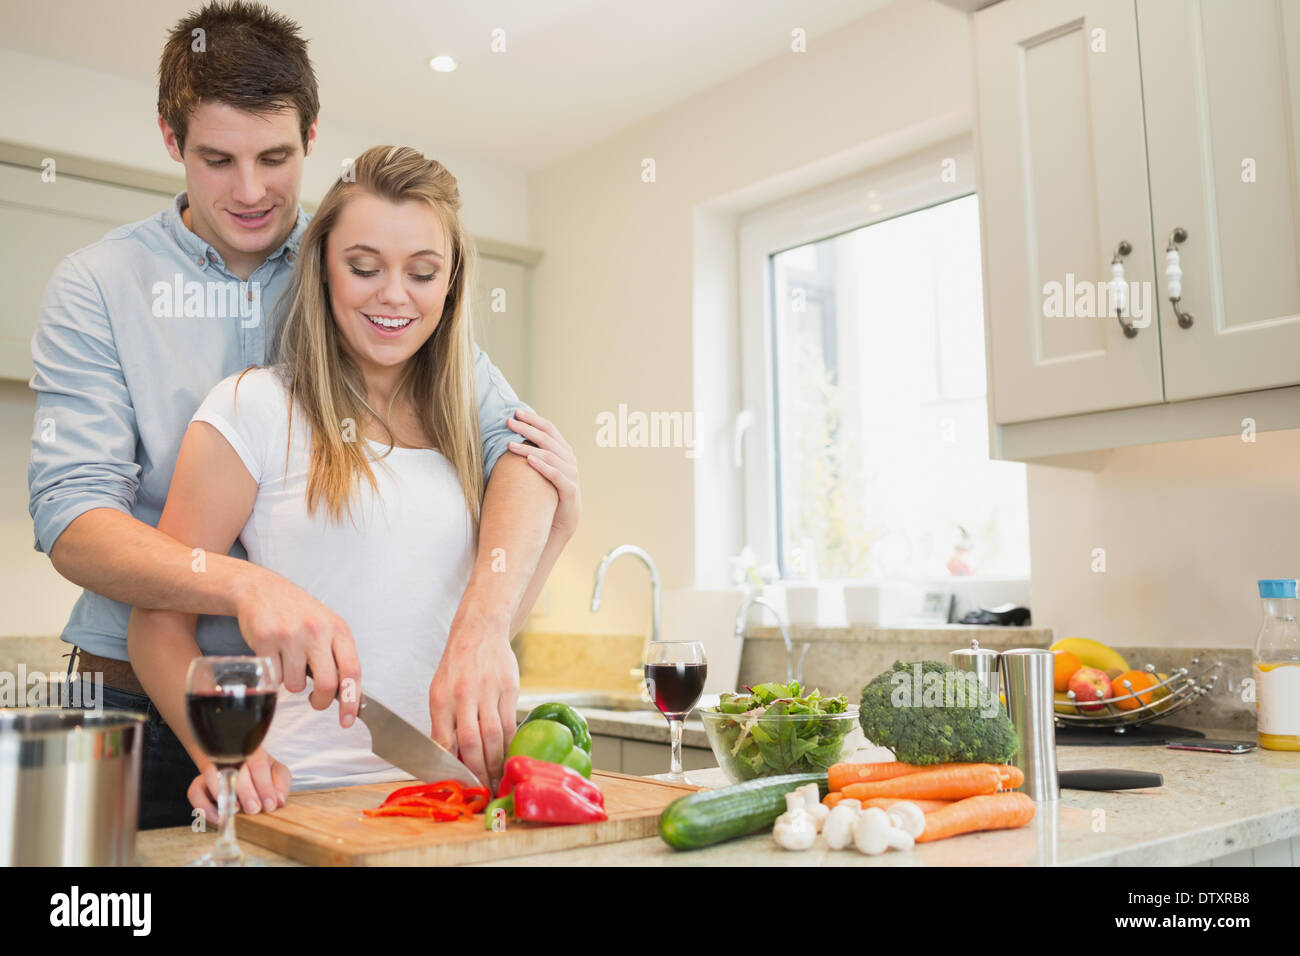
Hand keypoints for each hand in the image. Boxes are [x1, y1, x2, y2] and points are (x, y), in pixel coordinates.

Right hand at [189, 748, 290, 823]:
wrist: (238, 763)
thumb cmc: (260, 770)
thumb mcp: (276, 771)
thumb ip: (280, 782)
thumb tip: (279, 800)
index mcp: (251, 751)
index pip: (257, 764)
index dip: (264, 786)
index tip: (270, 804)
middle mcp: (229, 758)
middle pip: (234, 769)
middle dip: (245, 791)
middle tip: (254, 809)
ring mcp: (212, 770)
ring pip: (211, 776)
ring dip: (223, 794)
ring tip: (235, 810)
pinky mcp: (199, 784)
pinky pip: (194, 793)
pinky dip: (203, 806)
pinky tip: (218, 817)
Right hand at [232, 568, 361, 727]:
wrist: (261, 590)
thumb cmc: (297, 612)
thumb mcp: (326, 626)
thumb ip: (337, 655)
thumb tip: (347, 695)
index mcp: (338, 629)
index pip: (353, 671)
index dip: (352, 700)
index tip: (348, 719)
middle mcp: (317, 631)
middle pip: (327, 684)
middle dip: (320, 702)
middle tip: (315, 702)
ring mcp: (290, 635)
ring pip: (295, 685)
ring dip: (291, 683)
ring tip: (288, 662)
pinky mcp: (265, 639)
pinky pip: (272, 678)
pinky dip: (273, 675)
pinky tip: (273, 656)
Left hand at [428, 611, 518, 790]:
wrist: (480, 631)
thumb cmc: (456, 665)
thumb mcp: (439, 689)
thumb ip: (443, 721)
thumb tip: (446, 756)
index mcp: (441, 697)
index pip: (444, 740)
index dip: (451, 766)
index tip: (458, 783)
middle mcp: (464, 694)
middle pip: (471, 742)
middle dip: (477, 771)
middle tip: (482, 789)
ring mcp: (488, 691)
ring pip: (493, 735)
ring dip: (496, 762)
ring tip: (497, 779)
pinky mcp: (509, 688)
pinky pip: (510, 723)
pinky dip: (509, 744)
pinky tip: (509, 756)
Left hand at [506, 409, 579, 541]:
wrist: (560, 522)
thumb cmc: (545, 493)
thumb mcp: (540, 470)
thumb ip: (533, 453)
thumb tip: (509, 436)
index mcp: (563, 451)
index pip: (549, 429)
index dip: (533, 420)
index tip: (516, 413)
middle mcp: (569, 460)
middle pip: (548, 439)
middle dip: (527, 429)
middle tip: (509, 423)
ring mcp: (572, 475)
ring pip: (550, 455)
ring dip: (529, 448)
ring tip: (510, 445)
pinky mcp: (570, 491)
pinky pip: (556, 476)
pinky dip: (543, 466)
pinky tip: (528, 460)